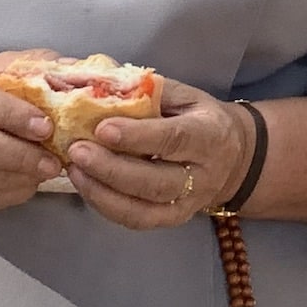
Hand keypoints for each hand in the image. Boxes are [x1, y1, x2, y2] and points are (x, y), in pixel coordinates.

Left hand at [65, 79, 255, 229]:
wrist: (233, 157)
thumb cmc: (200, 117)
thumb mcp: (185, 96)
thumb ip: (150, 93)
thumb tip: (102, 86)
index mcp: (210, 135)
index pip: (173, 139)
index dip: (137, 136)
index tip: (102, 128)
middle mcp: (202, 174)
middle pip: (155, 181)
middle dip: (111, 168)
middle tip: (77, 151)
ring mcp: (188, 203)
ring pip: (143, 208)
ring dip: (102, 191)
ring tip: (74, 169)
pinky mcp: (173, 219)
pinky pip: (137, 220)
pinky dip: (106, 206)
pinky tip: (86, 186)